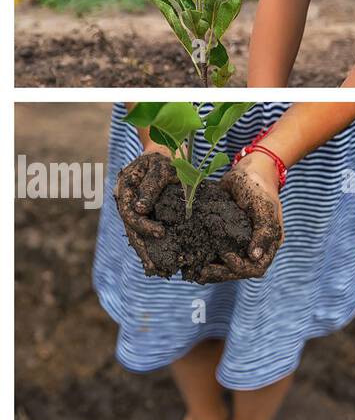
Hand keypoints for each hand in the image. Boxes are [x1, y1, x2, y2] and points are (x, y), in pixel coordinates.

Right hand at [114, 148, 177, 273]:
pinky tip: (156, 260)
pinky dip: (148, 243)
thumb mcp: (162, 167)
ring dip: (144, 251)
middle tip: (154, 266)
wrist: (166, 149)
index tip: (161, 233)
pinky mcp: (142, 210)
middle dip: (142, 248)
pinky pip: (142, 229)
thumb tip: (139, 210)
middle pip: (130, 227)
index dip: (143, 225)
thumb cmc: (166, 157)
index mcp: (124, 186)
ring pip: (134, 232)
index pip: (129, 213)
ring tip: (155, 270)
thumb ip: (151, 187)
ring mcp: (131, 205)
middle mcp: (124, 198)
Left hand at [195, 153, 283, 282]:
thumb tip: (255, 256)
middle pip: (239, 272)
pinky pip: (217, 255)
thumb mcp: (263, 206)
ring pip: (227, 267)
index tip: (225, 254)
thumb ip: (264, 231)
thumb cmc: (258, 186)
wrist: (247, 169)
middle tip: (200, 270)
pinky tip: (192, 259)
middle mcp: (256, 247)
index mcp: (269, 242)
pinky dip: (205, 259)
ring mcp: (241, 243)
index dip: (240, 267)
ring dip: (211, 271)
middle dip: (220, 273)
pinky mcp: (227, 237)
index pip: (256, 267)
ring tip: (192, 270)